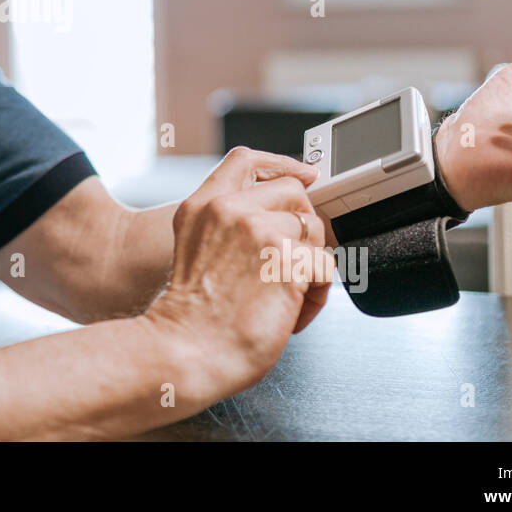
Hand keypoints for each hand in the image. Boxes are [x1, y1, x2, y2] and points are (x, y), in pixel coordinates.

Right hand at [144, 148, 331, 401]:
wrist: (186, 351)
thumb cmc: (191, 318)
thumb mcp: (194, 250)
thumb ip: (225, 225)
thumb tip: (276, 219)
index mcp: (203, 206)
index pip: (246, 160)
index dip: (283, 165)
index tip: (306, 176)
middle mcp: (229, 210)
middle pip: (294, 193)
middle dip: (302, 229)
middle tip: (290, 266)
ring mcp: (258, 230)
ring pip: (314, 231)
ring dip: (310, 267)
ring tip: (286, 298)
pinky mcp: (286, 259)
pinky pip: (325, 268)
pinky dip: (316, 297)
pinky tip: (291, 314)